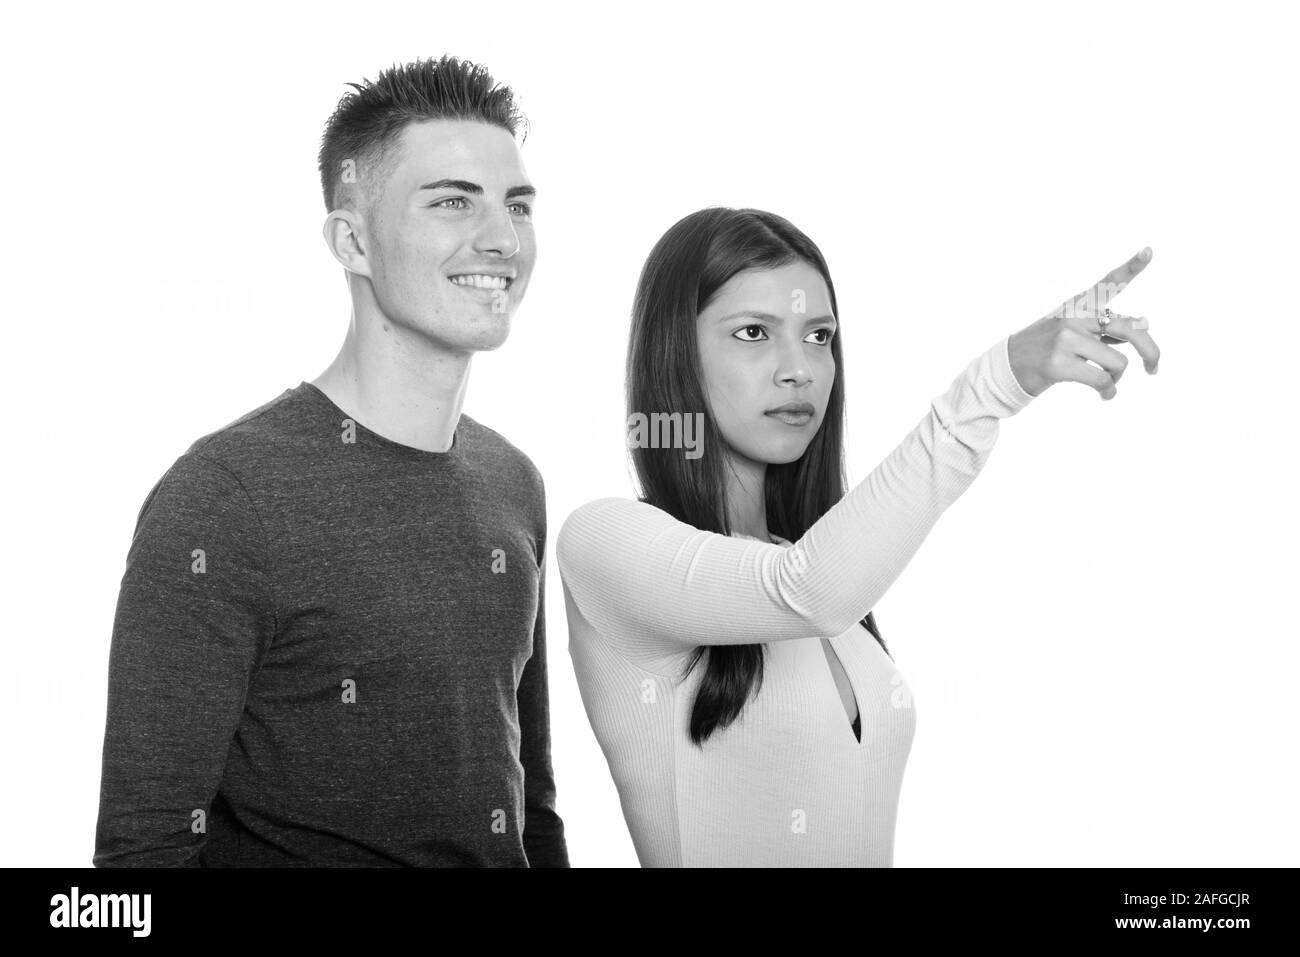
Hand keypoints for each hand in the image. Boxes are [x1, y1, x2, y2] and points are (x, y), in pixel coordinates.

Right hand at [1008, 247, 1160, 399]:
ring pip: (1118, 363)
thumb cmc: (1044, 351)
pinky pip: (1102, 380)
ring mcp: (1064, 339)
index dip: (1131, 267)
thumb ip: (1105, 328)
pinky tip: (1104, 395)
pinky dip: (1108, 391)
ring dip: (1117, 379)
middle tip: (1154, 369)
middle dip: (1150, 352)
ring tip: (1106, 384)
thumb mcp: (1072, 332)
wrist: (1005, 368)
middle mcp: (1073, 316)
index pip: (1109, 283)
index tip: (1149, 251)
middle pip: (1130, 329)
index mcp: (1078, 305)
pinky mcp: (1058, 364)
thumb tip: (1146, 322)